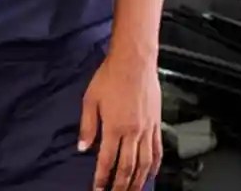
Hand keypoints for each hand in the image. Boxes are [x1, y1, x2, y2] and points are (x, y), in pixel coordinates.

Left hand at [78, 52, 162, 190]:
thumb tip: (82, 148)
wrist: (134, 62)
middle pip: (128, 167)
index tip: (98, 189)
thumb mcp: (90, 100)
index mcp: (114, 127)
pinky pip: (157, 150)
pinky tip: (150, 174)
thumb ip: (87, 126)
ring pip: (145, 163)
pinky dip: (154, 166)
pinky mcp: (156, 124)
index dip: (102, 178)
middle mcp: (133, 132)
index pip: (107, 160)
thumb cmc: (109, 77)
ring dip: (138, 181)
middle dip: (120, 185)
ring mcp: (147, 130)